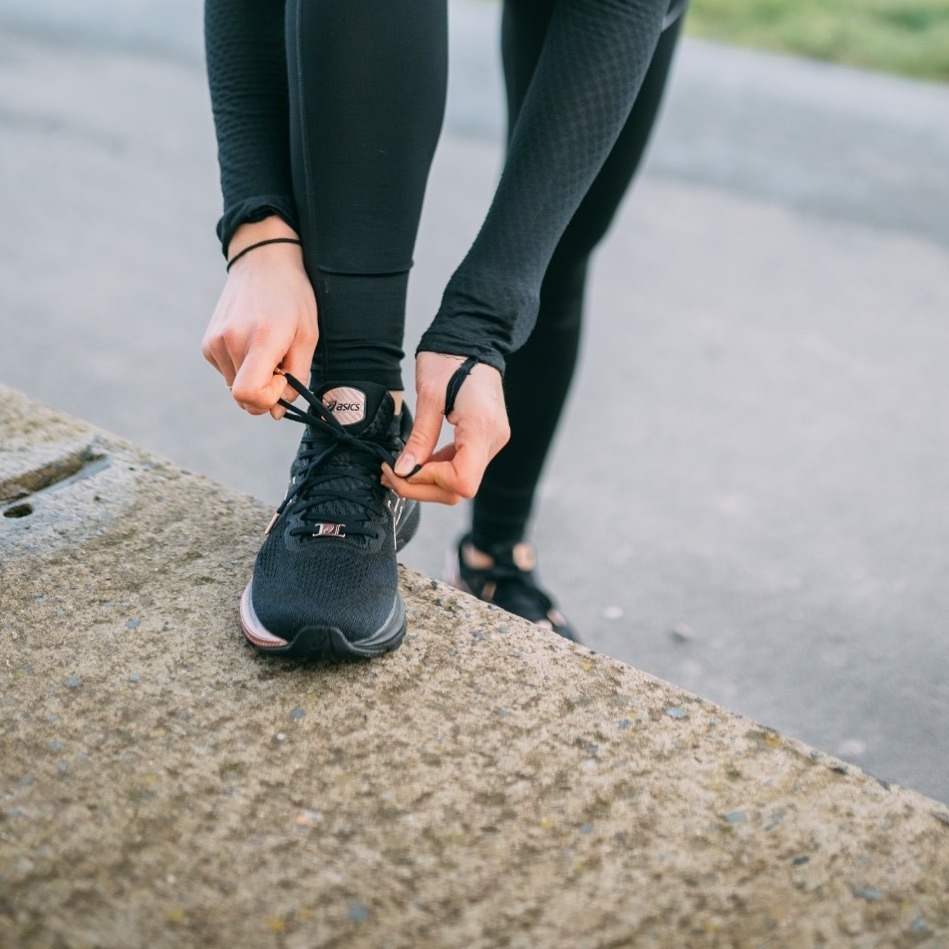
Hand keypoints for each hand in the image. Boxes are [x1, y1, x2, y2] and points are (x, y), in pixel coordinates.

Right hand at [201, 219, 317, 417]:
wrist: (262, 262)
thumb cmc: (293, 298)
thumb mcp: (308, 336)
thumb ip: (297, 378)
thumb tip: (276, 412)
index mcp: (260, 339)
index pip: (249, 395)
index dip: (269, 400)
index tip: (283, 381)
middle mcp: (231, 341)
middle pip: (244, 397)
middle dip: (266, 391)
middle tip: (280, 363)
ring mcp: (214, 342)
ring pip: (236, 387)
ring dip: (255, 377)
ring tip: (267, 347)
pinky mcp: (207, 344)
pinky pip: (227, 373)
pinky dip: (242, 367)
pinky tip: (252, 342)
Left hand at [382, 352, 509, 504]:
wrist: (471, 340)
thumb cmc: (450, 359)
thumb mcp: (429, 395)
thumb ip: (420, 437)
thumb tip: (404, 470)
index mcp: (481, 428)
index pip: (462, 482)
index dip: (429, 481)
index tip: (404, 468)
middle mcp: (492, 440)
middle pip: (459, 489)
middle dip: (422, 487)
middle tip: (391, 473)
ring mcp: (491, 442)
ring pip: (460, 481)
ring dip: (427, 481)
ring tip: (397, 470)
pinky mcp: (484, 440)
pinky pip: (461, 466)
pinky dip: (437, 470)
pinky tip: (415, 461)